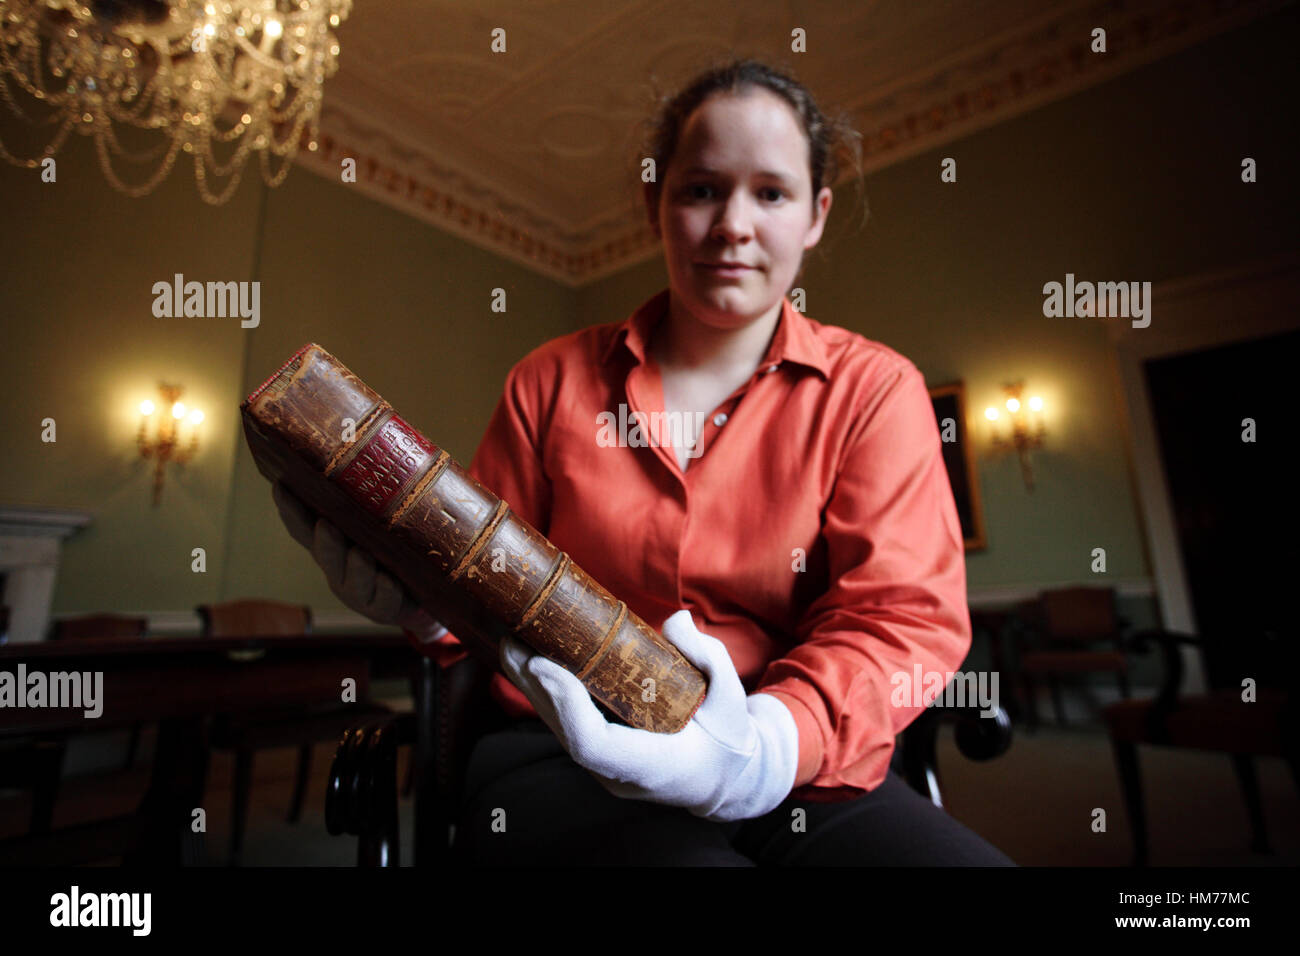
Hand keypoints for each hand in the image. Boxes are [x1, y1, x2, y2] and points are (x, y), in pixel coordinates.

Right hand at [271, 481, 446, 641]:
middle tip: (326, 525)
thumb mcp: (377, 525)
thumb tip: (379, 444)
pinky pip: (385, 601)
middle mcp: (339, 570)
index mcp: (331, 547)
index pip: (304, 529)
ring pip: (354, 581)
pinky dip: (386, 591)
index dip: (291, 511)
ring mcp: (360, 592)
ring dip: (356, 568)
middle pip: (326, 556)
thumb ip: (371, 500)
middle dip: (325, 542)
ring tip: (360, 554)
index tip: (280, 485)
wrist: (415, 598)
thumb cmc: (389, 551)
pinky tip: (389, 582)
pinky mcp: (384, 609)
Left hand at [499, 609, 798, 821]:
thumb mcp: (732, 699)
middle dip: (536, 686)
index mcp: (654, 765)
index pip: (595, 746)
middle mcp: (619, 773)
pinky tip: (528, 659)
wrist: (726, 779)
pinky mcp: (599, 752)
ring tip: (510, 640)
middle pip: (564, 732)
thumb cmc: (728, 740)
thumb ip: (708, 657)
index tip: (546, 665)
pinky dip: (546, 691)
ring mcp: (605, 767)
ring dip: (531, 686)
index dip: (566, 707)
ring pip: (558, 728)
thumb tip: (676, 620)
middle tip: (513, 639)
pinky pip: (565, 723)